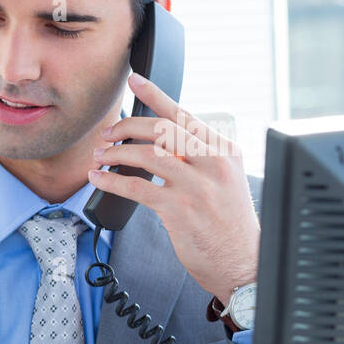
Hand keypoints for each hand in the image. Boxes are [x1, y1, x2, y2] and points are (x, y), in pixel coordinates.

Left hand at [88, 72, 259, 302]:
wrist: (243, 262)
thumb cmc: (227, 223)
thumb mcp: (223, 180)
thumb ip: (198, 157)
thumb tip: (160, 140)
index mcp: (224, 151)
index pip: (185, 114)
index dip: (156, 95)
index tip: (135, 81)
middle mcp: (213, 163)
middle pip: (162, 129)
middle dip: (127, 127)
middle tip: (107, 135)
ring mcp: (197, 186)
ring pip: (147, 154)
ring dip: (115, 153)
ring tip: (99, 157)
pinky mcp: (179, 209)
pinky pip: (136, 187)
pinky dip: (111, 180)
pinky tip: (99, 179)